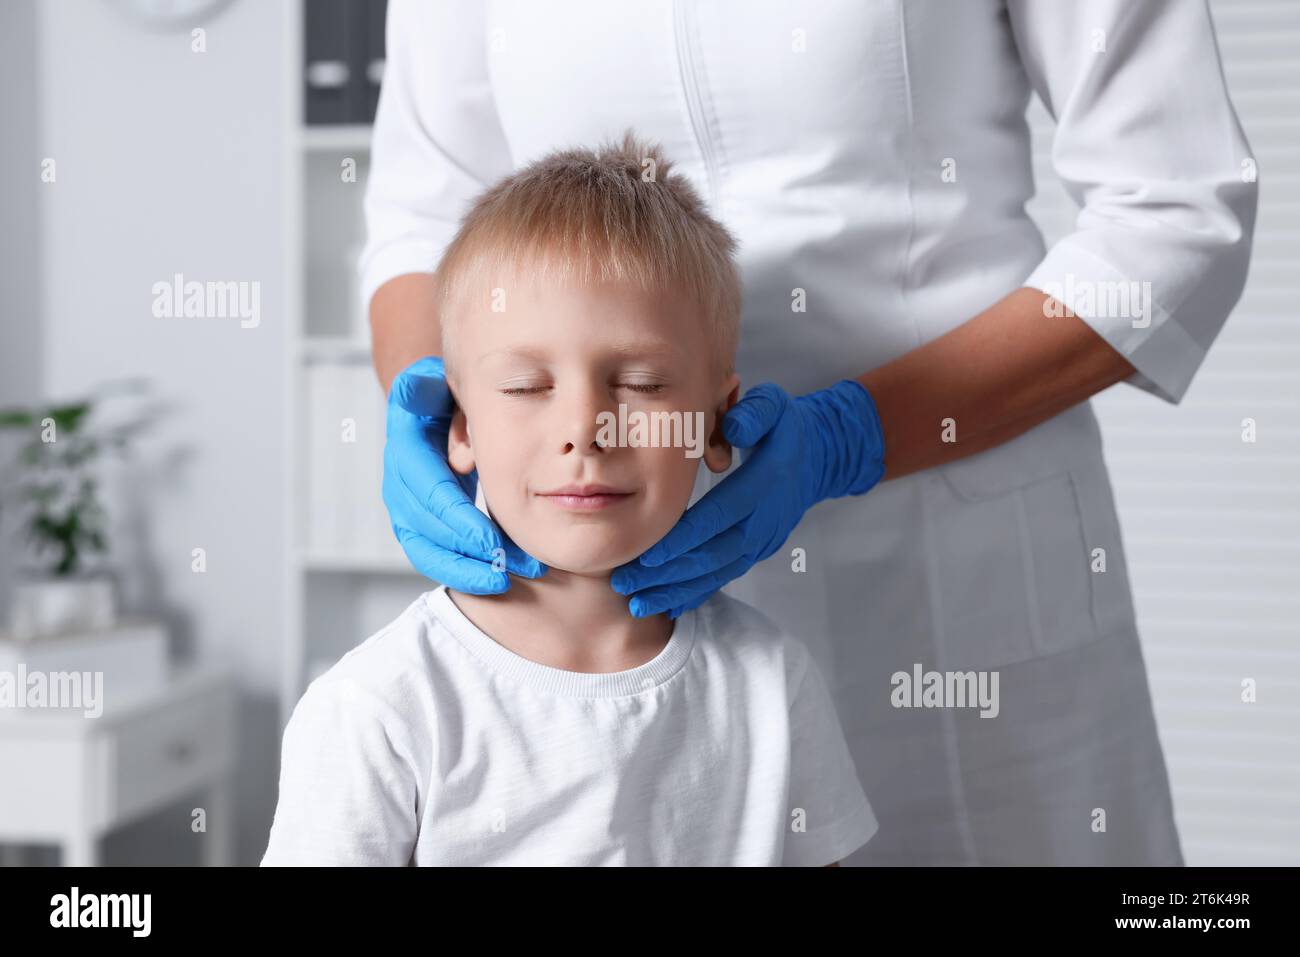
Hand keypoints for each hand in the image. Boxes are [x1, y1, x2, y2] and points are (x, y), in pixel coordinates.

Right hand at [382, 356, 545, 591]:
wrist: (434, 403)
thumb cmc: (448, 390)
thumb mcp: (443, 382)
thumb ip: (440, 395)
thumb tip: (428, 415)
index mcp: (406, 441)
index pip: (429, 489)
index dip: (458, 518)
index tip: (492, 542)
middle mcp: (398, 476)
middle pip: (426, 525)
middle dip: (467, 550)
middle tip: (510, 567)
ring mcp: (404, 502)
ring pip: (424, 547)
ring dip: (465, 569)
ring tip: (507, 580)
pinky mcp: (416, 521)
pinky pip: (431, 554)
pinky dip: (459, 571)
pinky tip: (495, 581)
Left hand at [610, 379, 884, 617]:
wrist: (817, 456)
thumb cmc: (784, 426)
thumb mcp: (774, 405)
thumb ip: (753, 413)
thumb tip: (732, 429)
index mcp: (765, 481)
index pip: (721, 514)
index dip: (685, 537)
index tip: (648, 554)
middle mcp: (766, 517)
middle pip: (715, 552)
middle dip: (669, 571)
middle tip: (627, 582)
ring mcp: (764, 539)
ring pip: (720, 571)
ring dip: (679, 589)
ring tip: (638, 602)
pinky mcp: (759, 550)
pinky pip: (727, 575)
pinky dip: (698, 592)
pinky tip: (667, 604)